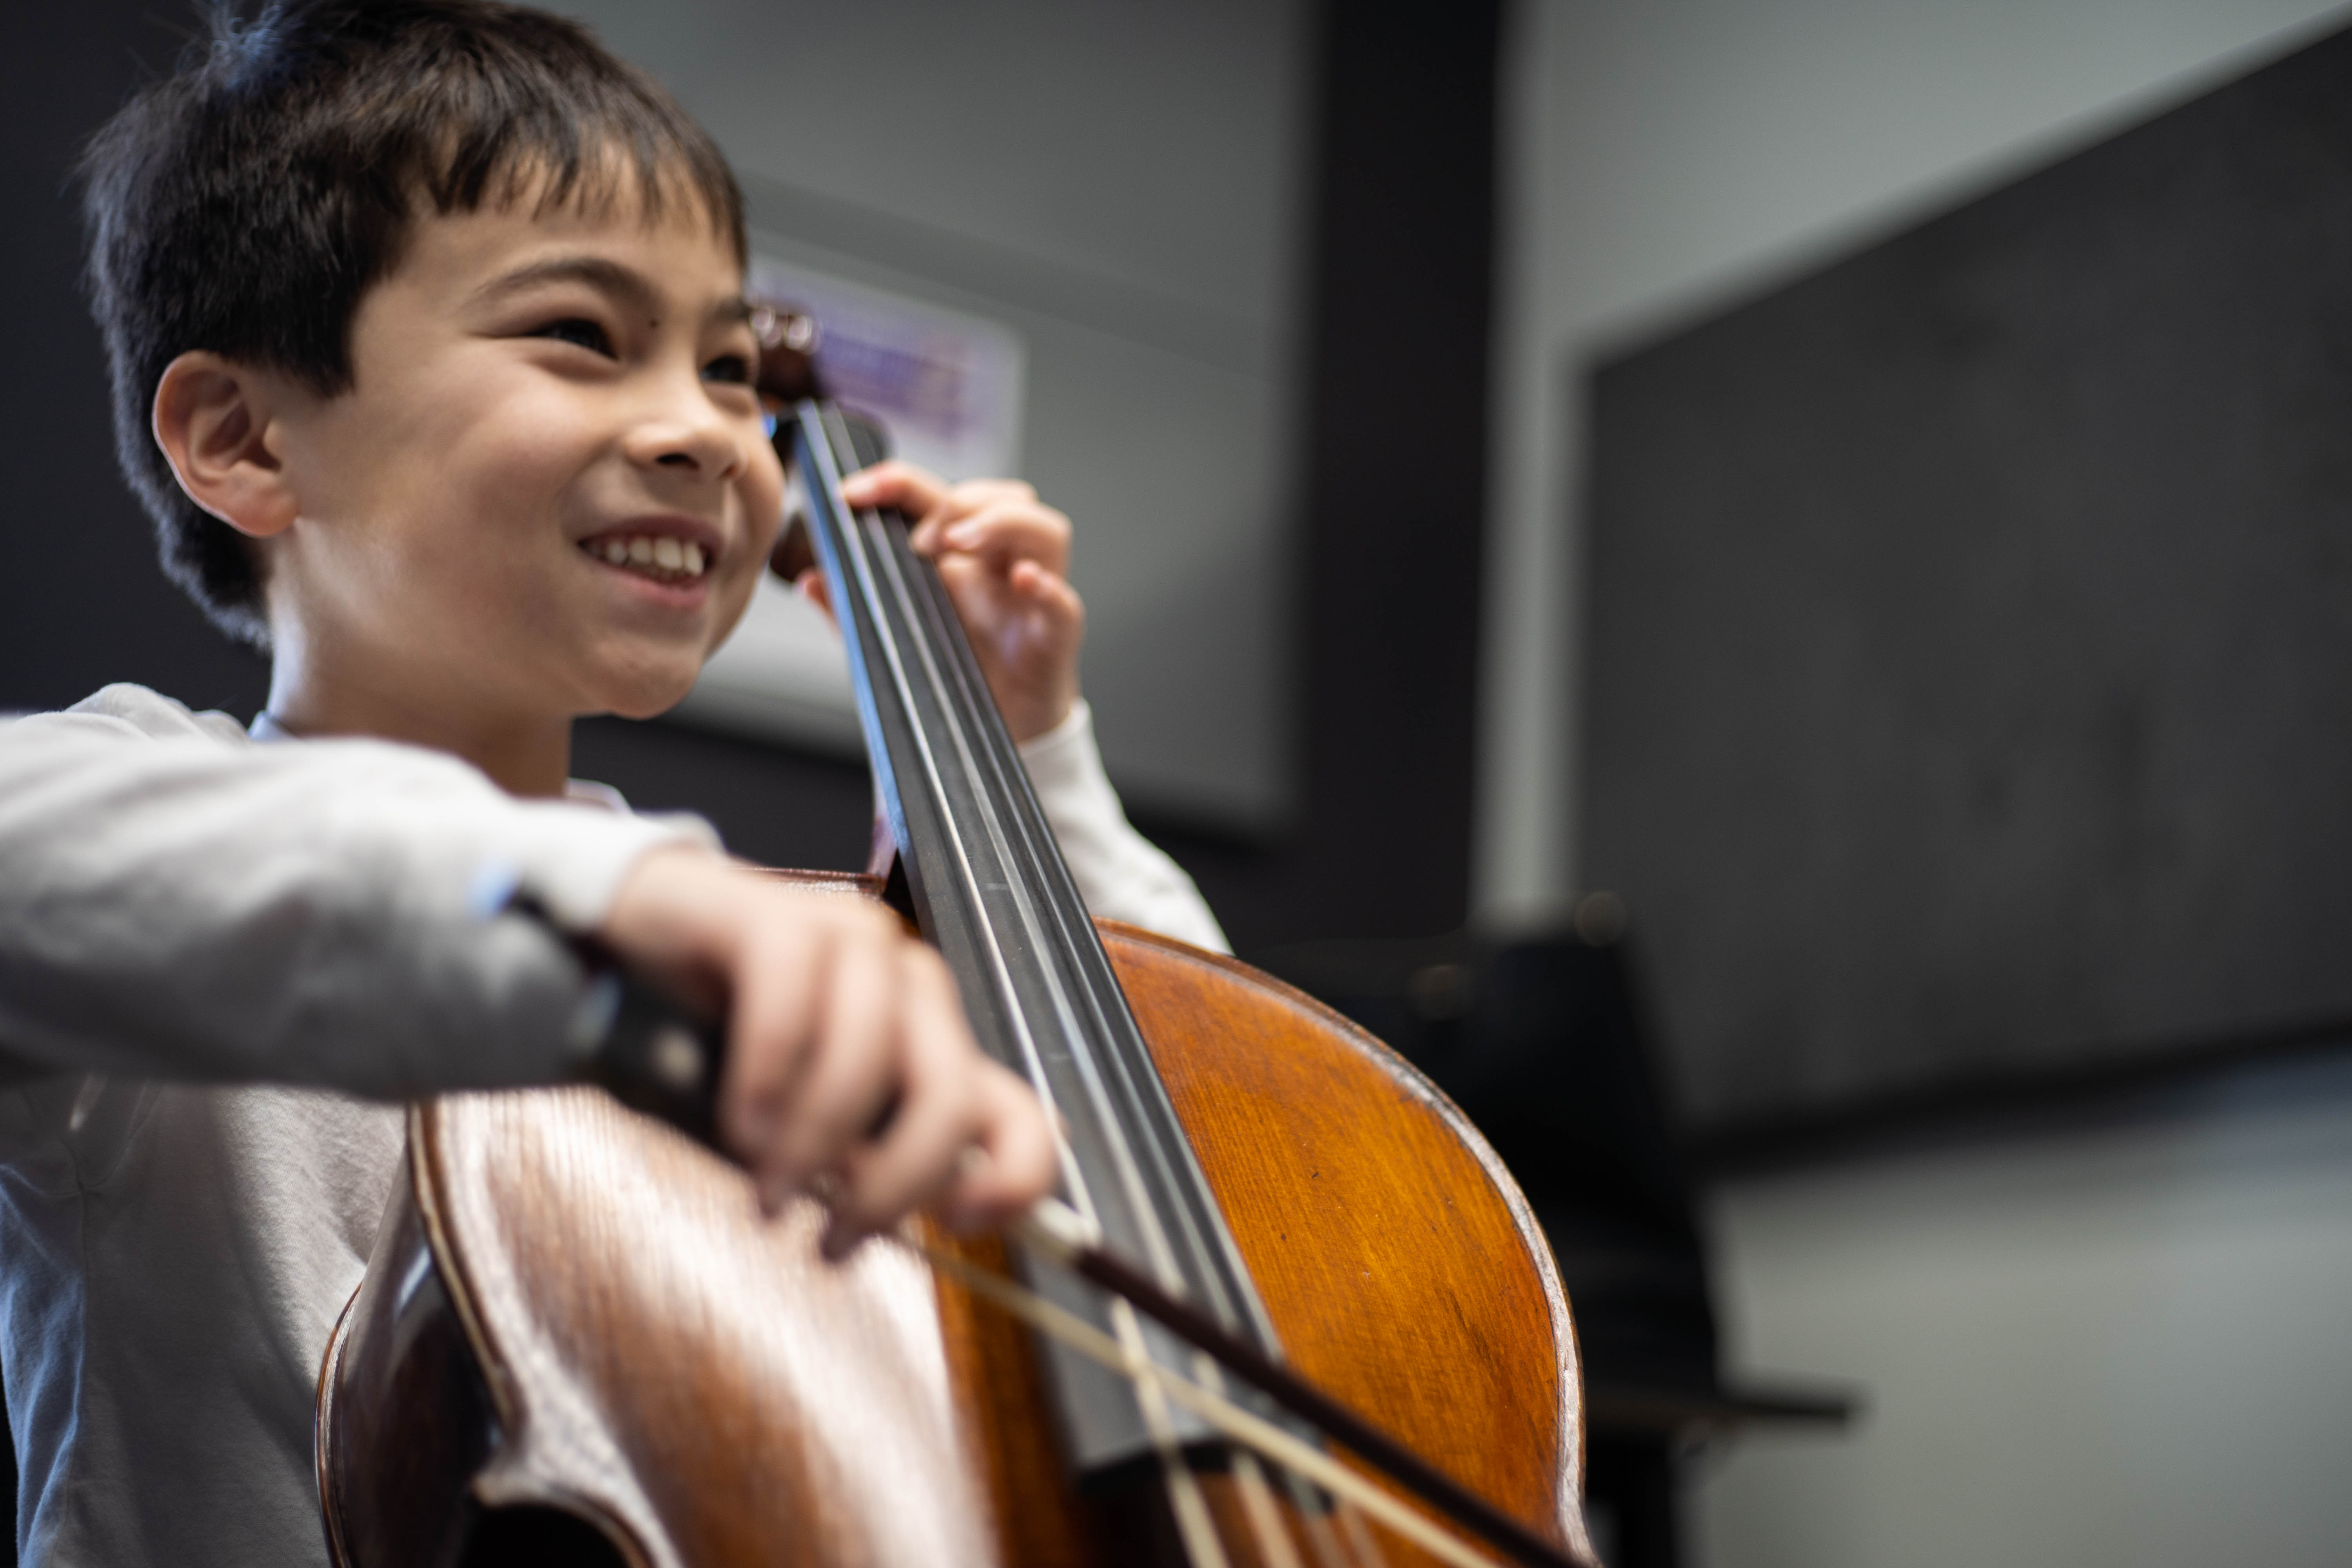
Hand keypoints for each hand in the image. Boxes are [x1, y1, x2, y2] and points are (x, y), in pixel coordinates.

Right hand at [597, 846, 1057, 1255]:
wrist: (638, 941)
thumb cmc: (728, 1041)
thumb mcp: (807, 1123)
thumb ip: (870, 1163)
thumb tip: (942, 1210)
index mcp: (932, 1043)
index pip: (1018, 1113)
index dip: (1017, 1177)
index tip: (961, 1227)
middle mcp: (909, 989)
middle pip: (948, 1094)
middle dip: (894, 1185)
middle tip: (832, 1241)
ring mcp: (851, 943)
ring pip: (867, 1056)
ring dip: (813, 1143)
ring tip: (768, 1192)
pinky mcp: (781, 918)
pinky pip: (791, 1002)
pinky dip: (766, 1079)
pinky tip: (740, 1125)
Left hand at [804, 461, 1082, 742]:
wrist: (995, 743)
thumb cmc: (952, 683)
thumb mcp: (891, 643)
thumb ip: (852, 612)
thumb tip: (808, 580)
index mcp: (963, 559)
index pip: (939, 497)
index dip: (899, 482)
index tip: (854, 493)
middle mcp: (1002, 568)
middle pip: (1004, 498)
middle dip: (956, 502)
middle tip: (919, 542)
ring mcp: (1032, 599)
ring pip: (1046, 531)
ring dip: (1002, 522)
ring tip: (961, 544)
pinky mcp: (1054, 639)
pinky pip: (1064, 602)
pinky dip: (1046, 586)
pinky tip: (1023, 580)